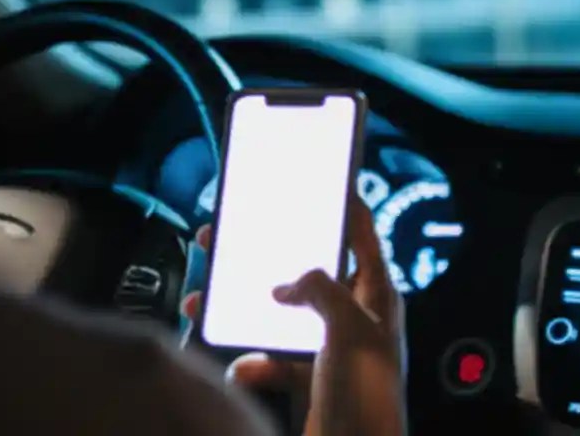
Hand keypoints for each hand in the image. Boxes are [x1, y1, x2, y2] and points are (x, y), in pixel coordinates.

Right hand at [182, 196, 406, 435]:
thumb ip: (319, 289)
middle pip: (307, 275)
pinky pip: (265, 362)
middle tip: (231, 237)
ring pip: (276, 318)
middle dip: (267, 258)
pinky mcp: (302, 385)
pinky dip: (247, 364)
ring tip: (204, 298)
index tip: (325, 184)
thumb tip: (287, 285)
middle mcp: (351, 323)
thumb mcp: (349, 328)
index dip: (347, 211)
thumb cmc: (366, 396)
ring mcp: (325, 354)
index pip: (363, 241)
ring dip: (241, 312)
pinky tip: (239, 369)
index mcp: (375, 299)